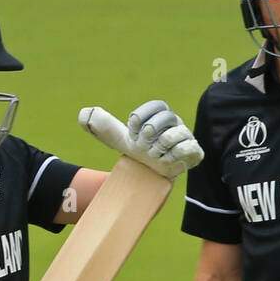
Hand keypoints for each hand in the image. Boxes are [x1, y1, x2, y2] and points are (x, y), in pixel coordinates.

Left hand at [78, 100, 202, 178]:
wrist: (151, 174)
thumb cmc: (137, 151)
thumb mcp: (117, 138)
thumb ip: (102, 125)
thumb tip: (85, 115)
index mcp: (159, 114)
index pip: (156, 106)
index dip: (140, 119)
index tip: (131, 133)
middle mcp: (175, 122)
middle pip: (166, 118)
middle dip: (149, 132)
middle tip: (142, 146)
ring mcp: (186, 137)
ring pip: (176, 134)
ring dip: (159, 147)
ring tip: (154, 155)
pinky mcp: (194, 152)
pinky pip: (188, 149)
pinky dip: (173, 157)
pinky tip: (167, 161)